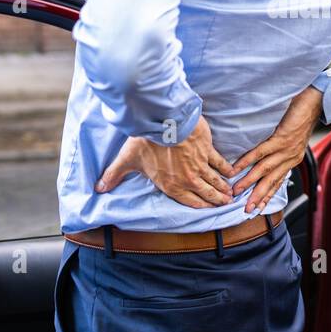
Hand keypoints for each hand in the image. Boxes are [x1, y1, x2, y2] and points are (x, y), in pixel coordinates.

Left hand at [96, 116, 234, 208]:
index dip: (200, 206)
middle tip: (226, 203)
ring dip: (223, 188)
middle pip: (205, 193)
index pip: (189, 201)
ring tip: (231, 193)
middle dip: (216, 200)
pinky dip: (226, 168)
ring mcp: (199, 165)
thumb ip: (114, 175)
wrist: (165, 123)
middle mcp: (187, 179)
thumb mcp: (127, 160)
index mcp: (171, 185)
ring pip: (214, 180)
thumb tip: (99, 188)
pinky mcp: (207, 150)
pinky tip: (232, 171)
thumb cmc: (146, 141)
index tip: (209, 208)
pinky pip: (219, 162)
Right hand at [232, 86, 323, 212]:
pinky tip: (237, 167)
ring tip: (237, 190)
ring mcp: (287, 149)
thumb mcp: (293, 136)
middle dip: (258, 197)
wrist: (316, 99)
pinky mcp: (282, 138)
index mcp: (293, 158)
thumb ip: (281, 147)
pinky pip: (261, 152)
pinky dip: (247, 160)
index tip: (257, 207)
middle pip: (271, 181)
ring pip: (265, 170)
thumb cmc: (302, 114)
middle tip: (245, 210)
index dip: (267, 195)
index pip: (279, 181)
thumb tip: (266, 154)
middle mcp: (291, 157)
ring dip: (249, 182)